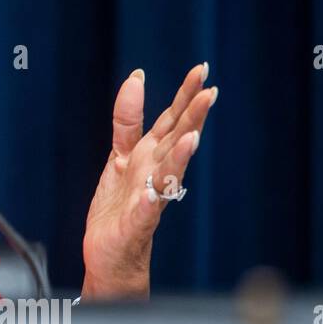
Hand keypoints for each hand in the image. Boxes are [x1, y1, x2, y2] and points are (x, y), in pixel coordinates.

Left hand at [81, 63, 217, 298]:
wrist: (112, 254)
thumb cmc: (121, 206)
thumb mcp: (120, 156)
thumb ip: (128, 121)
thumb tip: (138, 78)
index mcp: (151, 156)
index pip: (172, 120)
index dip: (185, 95)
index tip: (201, 69)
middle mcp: (156, 174)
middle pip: (176, 141)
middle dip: (192, 118)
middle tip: (210, 92)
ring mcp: (149, 198)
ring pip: (168, 175)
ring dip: (180, 157)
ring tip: (191, 138)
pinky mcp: (136, 224)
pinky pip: (144, 212)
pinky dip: (148, 202)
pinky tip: (151, 194)